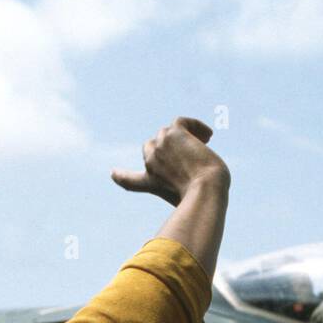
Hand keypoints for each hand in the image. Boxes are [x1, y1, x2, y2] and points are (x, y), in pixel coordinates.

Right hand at [112, 117, 229, 205]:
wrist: (205, 191)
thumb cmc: (204, 200)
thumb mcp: (191, 199)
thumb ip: (187, 187)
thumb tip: (197, 181)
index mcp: (152, 184)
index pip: (131, 181)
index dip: (122, 176)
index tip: (114, 173)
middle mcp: (151, 164)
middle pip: (154, 147)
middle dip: (171, 150)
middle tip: (193, 157)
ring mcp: (160, 147)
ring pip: (168, 132)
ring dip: (186, 137)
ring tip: (205, 144)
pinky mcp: (173, 134)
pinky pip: (182, 122)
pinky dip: (195, 126)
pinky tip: (208, 136)